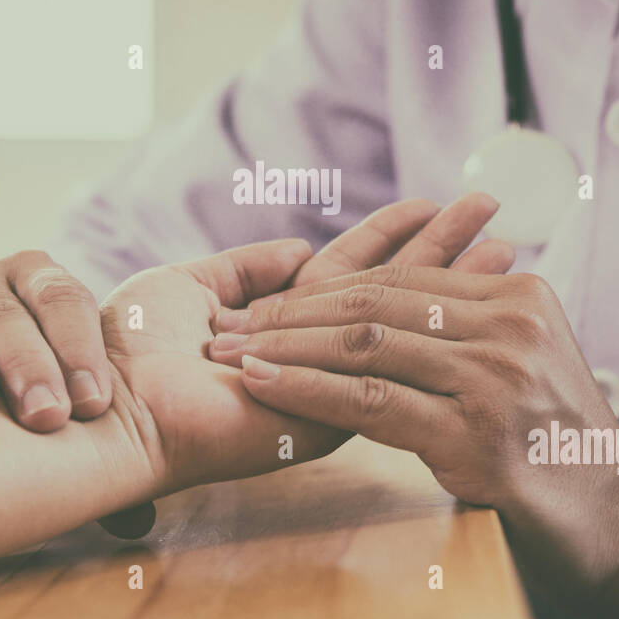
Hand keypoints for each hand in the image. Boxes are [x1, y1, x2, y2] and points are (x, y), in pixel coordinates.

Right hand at [0, 250, 112, 430]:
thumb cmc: (18, 396)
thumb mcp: (58, 398)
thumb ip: (97, 446)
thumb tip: (134, 523)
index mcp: (33, 279)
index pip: (62, 297)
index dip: (80, 347)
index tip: (93, 405)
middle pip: (3, 308)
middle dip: (28, 361)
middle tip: (46, 416)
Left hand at [91, 195, 513, 504]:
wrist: (114, 402)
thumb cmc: (138, 343)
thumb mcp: (192, 285)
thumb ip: (247, 268)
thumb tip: (300, 251)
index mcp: (286, 321)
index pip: (357, 270)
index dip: (397, 234)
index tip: (440, 203)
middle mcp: (313, 351)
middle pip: (392, 289)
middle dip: (442, 246)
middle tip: (491, 208)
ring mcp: (327, 383)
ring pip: (403, 322)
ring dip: (454, 275)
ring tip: (503, 240)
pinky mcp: (330, 415)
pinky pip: (388, 358)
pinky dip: (430, 318)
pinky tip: (474, 289)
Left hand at [206, 266, 618, 618]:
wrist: (611, 513)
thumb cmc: (554, 439)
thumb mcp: (527, 357)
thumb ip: (475, 321)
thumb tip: (400, 296)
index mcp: (517, 296)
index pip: (403, 278)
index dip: (330, 287)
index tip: (275, 299)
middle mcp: (507, 326)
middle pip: (377, 305)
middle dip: (295, 312)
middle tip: (238, 324)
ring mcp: (492, 379)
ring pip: (366, 347)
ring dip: (287, 348)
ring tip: (235, 351)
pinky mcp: (472, 435)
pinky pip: (369, 402)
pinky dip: (307, 390)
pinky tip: (264, 386)